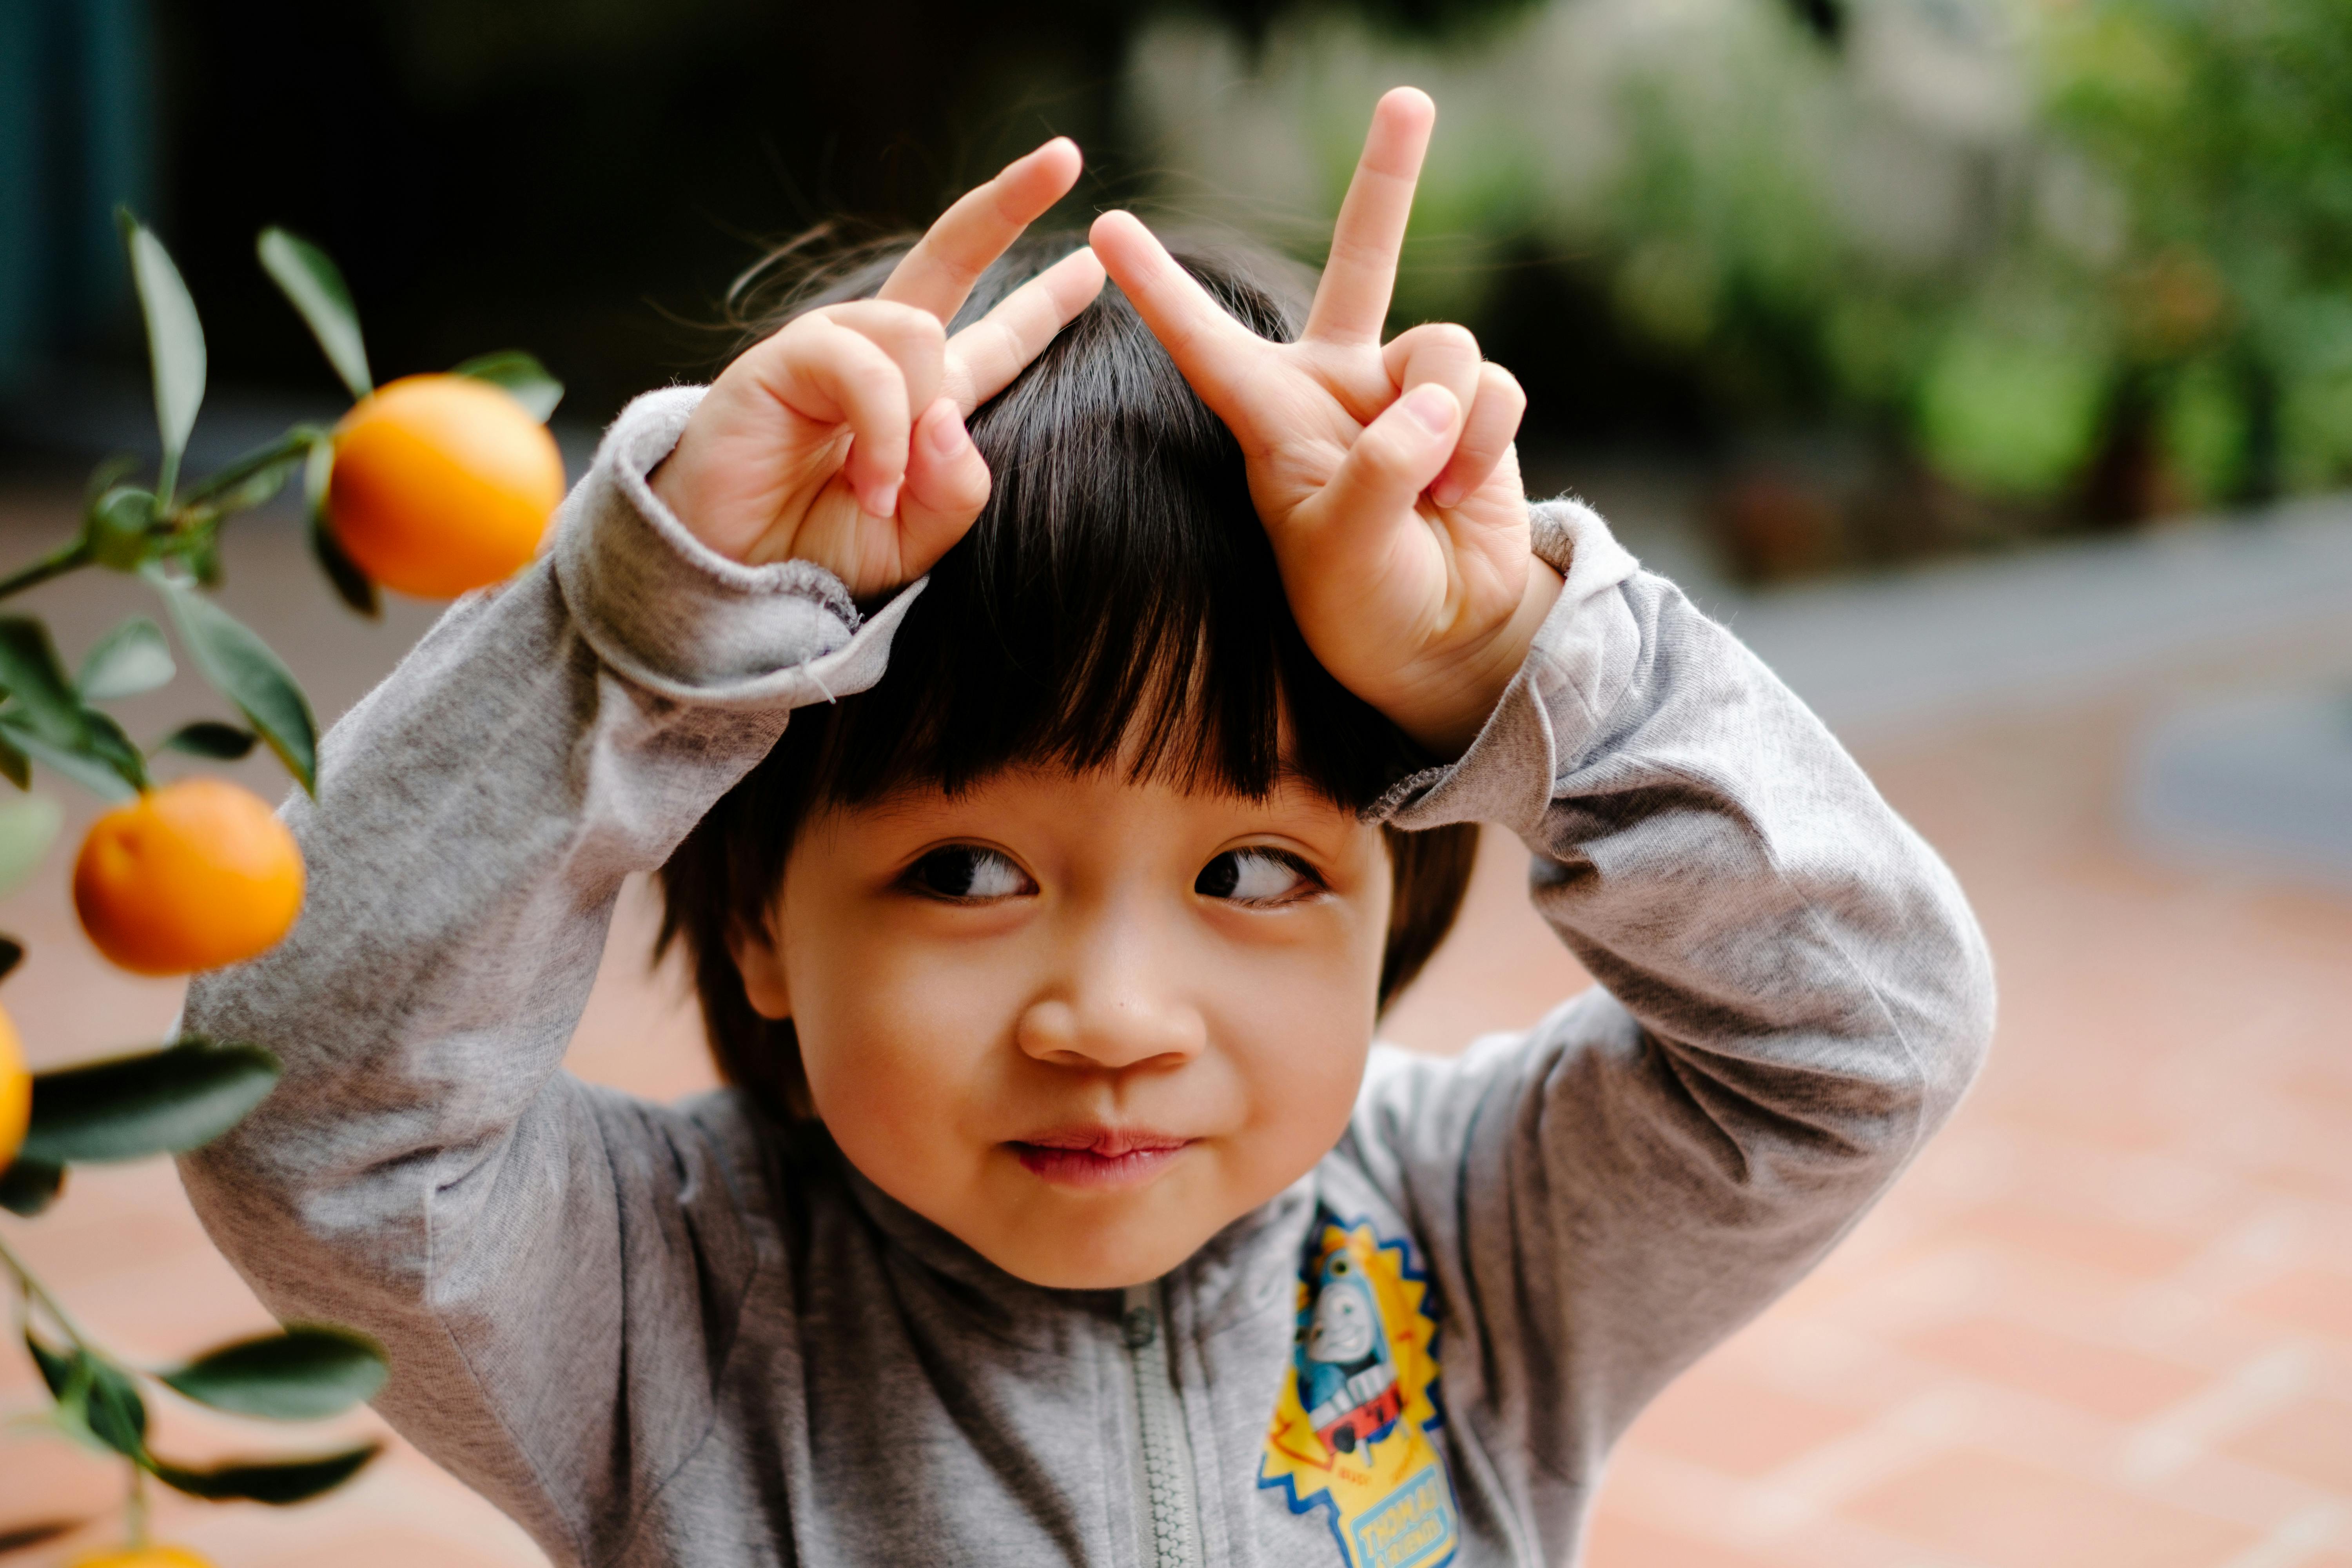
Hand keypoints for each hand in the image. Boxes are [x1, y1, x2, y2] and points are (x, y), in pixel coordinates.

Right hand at [651, 139, 1106, 596]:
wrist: (734, 580)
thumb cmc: (817, 555)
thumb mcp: (916, 538)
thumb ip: (957, 489)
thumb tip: (950, 415)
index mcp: (922, 399)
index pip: (995, 337)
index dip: (1043, 301)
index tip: (1095, 263)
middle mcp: (878, 358)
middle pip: (950, 256)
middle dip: (1008, 203)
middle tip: (1067, 156)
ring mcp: (829, 349)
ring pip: (919, 334)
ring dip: (912, 426)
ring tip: (877, 492)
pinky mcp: (783, 357)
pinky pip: (869, 369)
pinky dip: (881, 435)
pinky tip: (864, 485)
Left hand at [1090, 89, 1561, 755]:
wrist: (1443, 641)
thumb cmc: (1363, 605)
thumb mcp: (1343, 552)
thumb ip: (1380, 473)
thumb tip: (1435, 400)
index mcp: (1272, 416)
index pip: (1205, 340)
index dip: (1159, 285)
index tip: (1105, 226)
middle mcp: (1340, 385)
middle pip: (1363, 261)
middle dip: (1390, 179)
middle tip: (1408, 97)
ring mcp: (1410, 391)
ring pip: (1444, 344)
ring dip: (1450, 422)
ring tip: (1435, 494)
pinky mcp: (1474, 408)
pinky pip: (1494, 389)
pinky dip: (1486, 441)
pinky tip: (1464, 493)